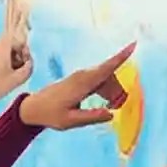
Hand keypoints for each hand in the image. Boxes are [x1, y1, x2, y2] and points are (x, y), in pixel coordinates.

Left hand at [0, 0, 33, 105]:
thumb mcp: (17, 79)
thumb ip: (29, 66)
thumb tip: (30, 60)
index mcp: (4, 46)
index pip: (16, 26)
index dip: (22, 14)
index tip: (23, 0)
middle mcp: (1, 46)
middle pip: (21, 42)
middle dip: (25, 52)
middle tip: (21, 60)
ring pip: (18, 52)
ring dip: (21, 62)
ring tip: (10, 76)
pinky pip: (14, 59)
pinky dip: (17, 66)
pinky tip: (9, 77)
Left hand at [18, 42, 134, 129]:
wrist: (33, 107)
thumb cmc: (50, 114)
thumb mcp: (70, 121)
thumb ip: (91, 117)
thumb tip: (111, 114)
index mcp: (81, 84)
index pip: (105, 68)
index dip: (120, 57)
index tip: (133, 45)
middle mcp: (82, 76)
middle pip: (110, 77)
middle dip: (119, 90)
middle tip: (116, 107)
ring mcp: (81, 77)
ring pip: (106, 79)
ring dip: (113, 91)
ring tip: (110, 107)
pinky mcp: (80, 80)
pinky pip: (100, 81)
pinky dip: (107, 90)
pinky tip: (106, 102)